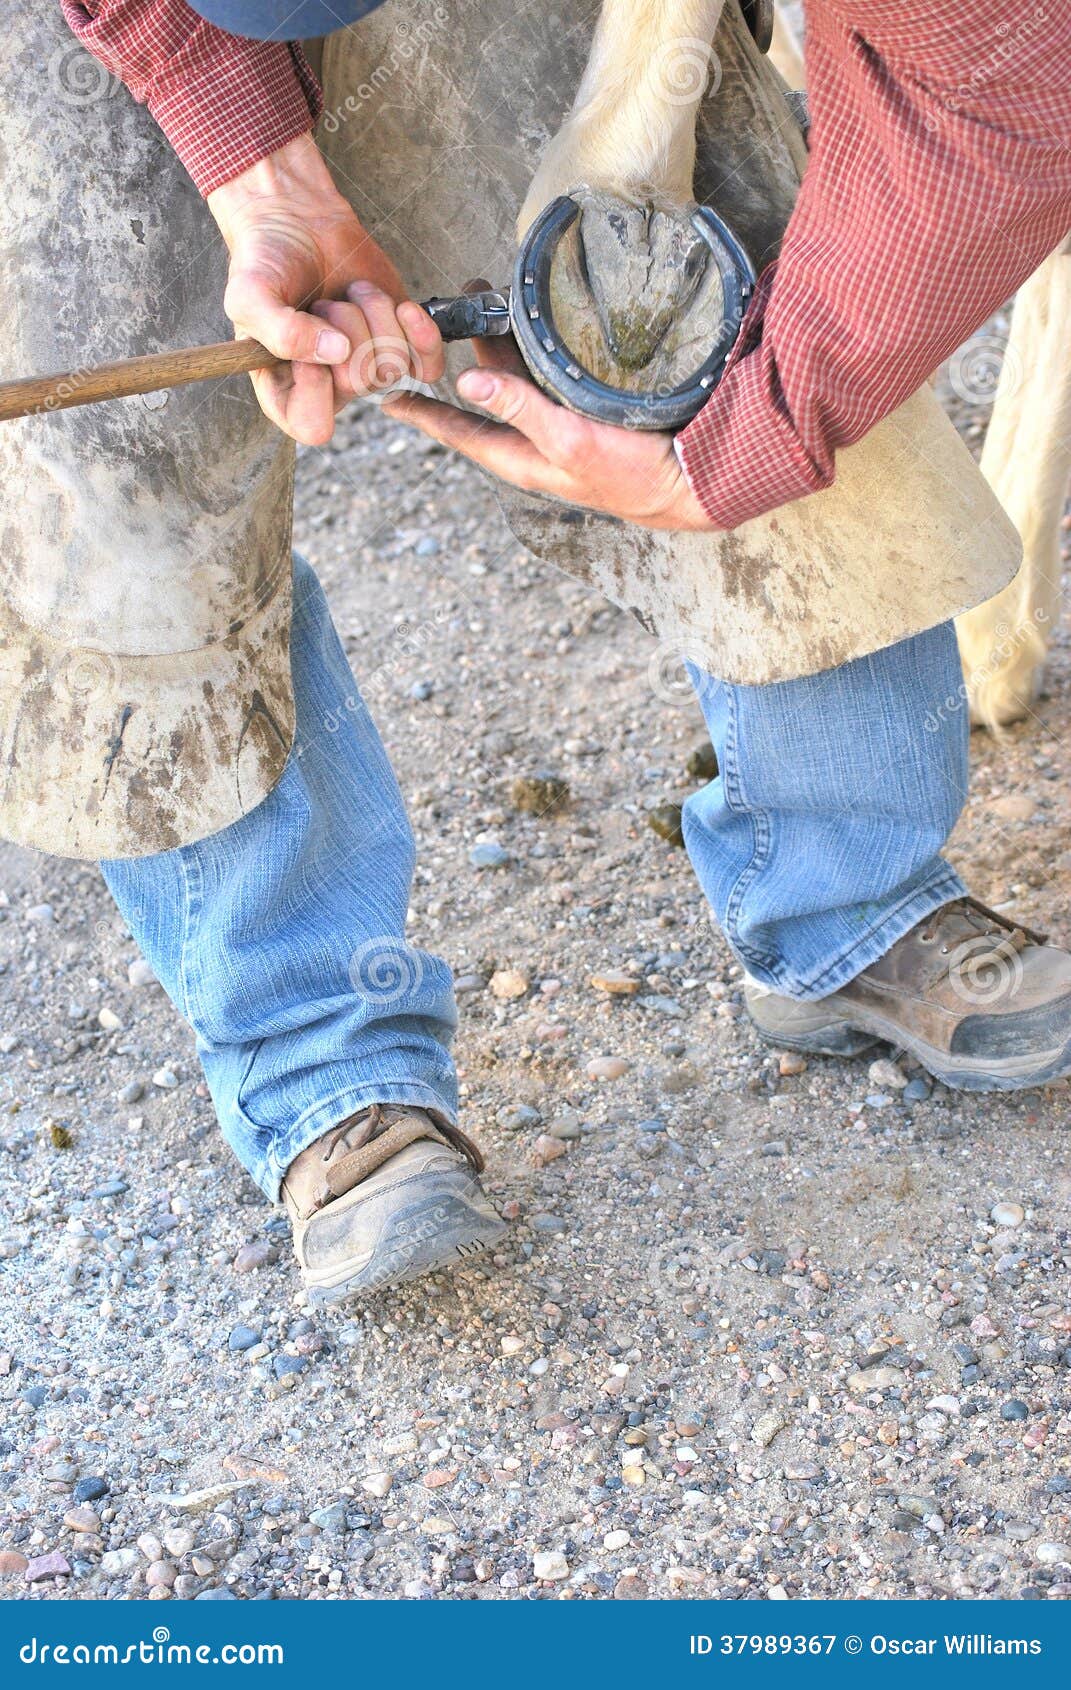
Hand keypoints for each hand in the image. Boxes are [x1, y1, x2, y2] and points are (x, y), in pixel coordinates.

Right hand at [207, 133, 442, 444]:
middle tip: (323, 303)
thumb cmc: (266, 261)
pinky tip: (404, 308)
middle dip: (344, 327)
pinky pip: (428, 365)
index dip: (316, 387)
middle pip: (359, 384)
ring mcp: (368, 368)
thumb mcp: (248, 295)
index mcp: (286, 392)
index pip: (313, 426)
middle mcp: (330, 389)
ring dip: (372, 314)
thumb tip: (336, 353)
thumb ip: (280, 331)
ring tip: (348, 293)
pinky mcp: (402, 345)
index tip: (306, 346)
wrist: (298, 219)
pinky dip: (422, 334)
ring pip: (393, 365)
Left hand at [383, 333, 712, 531]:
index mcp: (520, 457)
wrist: (688, 482)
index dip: (422, 412)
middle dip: (457, 360)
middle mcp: (533, 445)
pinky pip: (542, 381)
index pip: (458, 431)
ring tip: (479, 309)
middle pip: (482, 399)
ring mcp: (559, 430)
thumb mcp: (569, 441)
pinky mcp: (585, 416)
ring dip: (494, 349)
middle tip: (436, 319)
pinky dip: (528, 355)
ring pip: (513, 386)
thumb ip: (521, 411)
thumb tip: (466, 384)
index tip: (386, 397)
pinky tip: (529, 333)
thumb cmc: (629, 473)